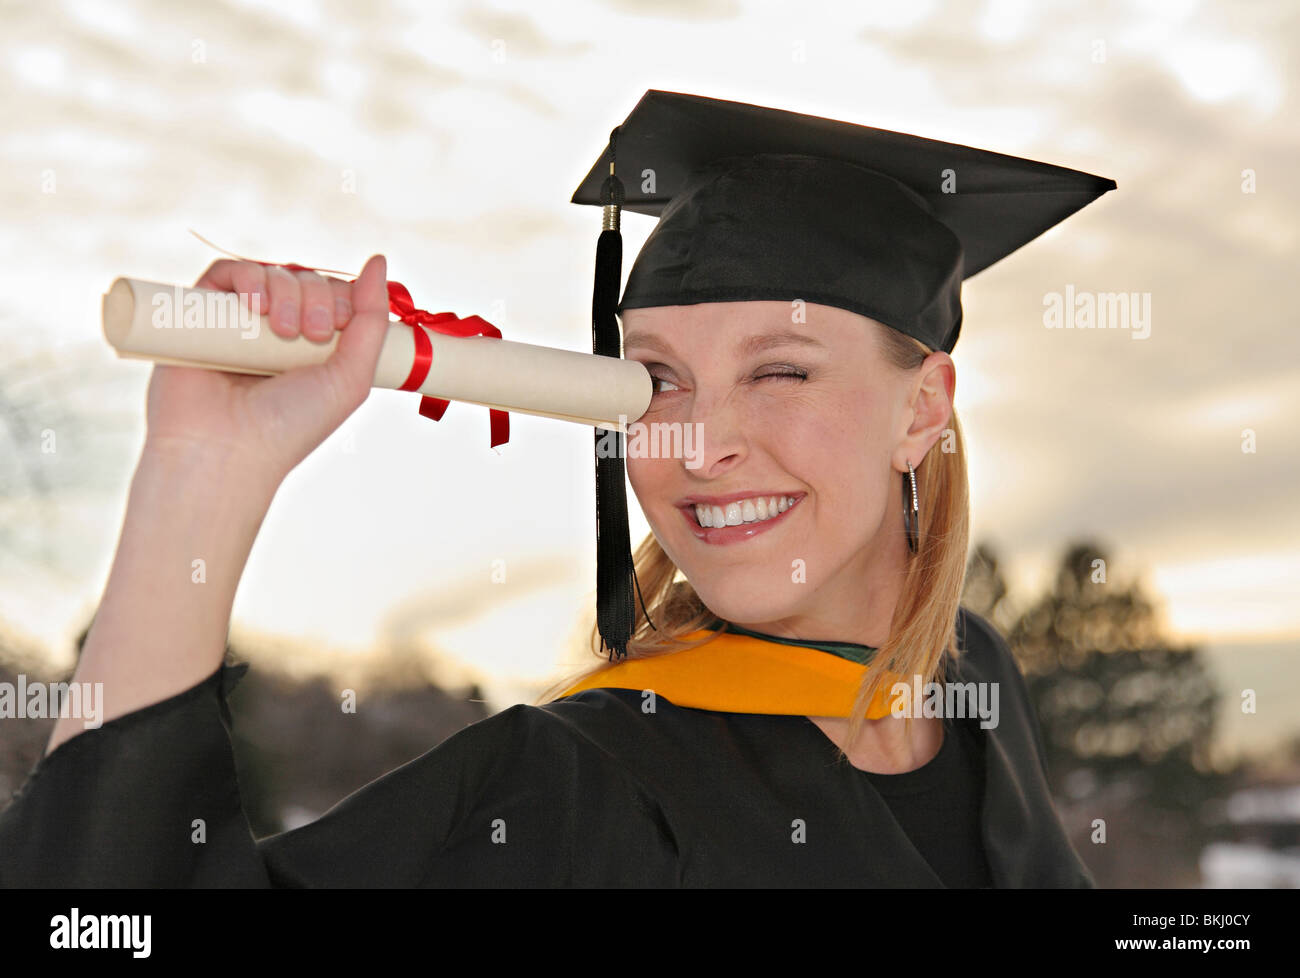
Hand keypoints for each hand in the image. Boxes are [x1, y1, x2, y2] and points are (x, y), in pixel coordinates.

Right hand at [142, 255, 389, 488]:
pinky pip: (226, 272)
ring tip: (281, 330)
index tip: (338, 330)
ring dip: (287, 292)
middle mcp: (277, 332)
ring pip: (272, 273)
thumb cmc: (291, 424)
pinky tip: (255, 306)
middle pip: (307, 280)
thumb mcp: (350, 378)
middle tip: (313, 335)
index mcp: (314, 348)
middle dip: (318, 298)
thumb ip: (371, 321)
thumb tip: (378, 261)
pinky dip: (248, 277)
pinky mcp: (200, 314)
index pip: (336, 295)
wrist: (227, 448)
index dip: (343, 299)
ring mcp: (240, 322)